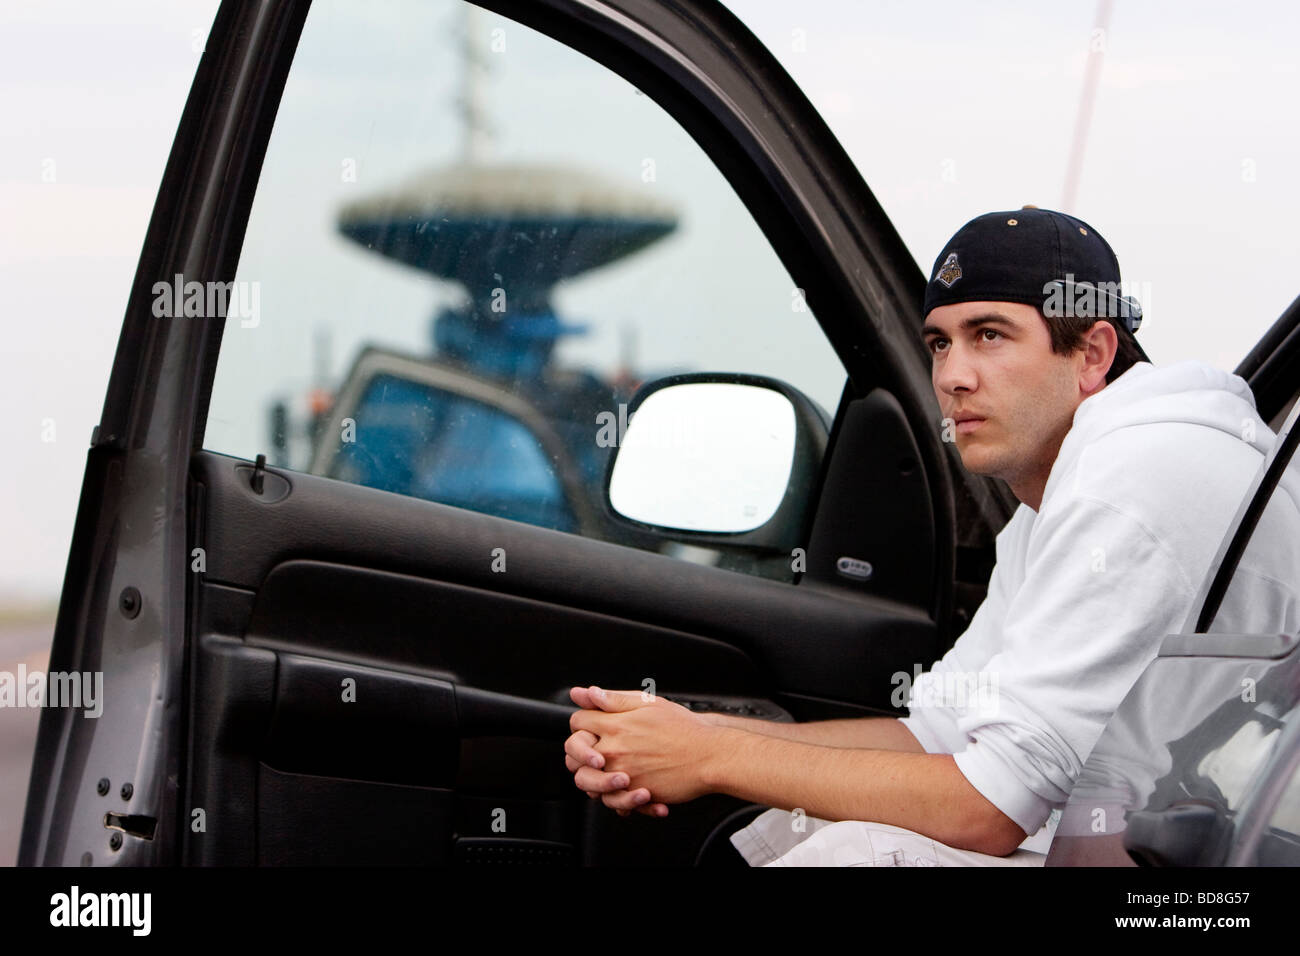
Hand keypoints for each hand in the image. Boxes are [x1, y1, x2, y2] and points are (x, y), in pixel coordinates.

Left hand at [569, 685, 722, 811]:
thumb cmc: (684, 730)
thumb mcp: (648, 704)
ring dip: (593, 777)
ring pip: (586, 781)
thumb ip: (613, 699)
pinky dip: (616, 797)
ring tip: (612, 771)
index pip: (577, 722)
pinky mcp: (633, 794)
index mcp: (615, 725)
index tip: (593, 726)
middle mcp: (614, 750)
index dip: (583, 722)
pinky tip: (629, 787)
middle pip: (573, 754)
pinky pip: (610, 801)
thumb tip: (585, 693)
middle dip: (579, 752)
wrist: (709, 757)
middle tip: (595, 751)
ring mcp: (622, 774)